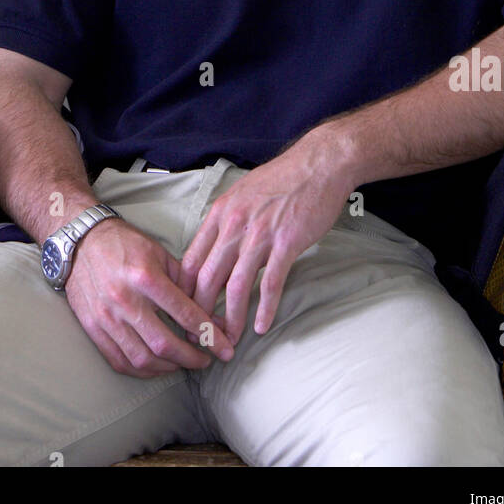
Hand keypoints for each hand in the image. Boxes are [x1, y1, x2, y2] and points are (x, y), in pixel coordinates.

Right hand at [64, 217, 235, 378]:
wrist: (80, 242)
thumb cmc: (124, 243)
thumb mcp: (158, 252)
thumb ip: (184, 281)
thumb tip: (210, 312)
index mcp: (146, 277)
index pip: (184, 314)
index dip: (209, 335)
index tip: (224, 348)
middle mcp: (126, 300)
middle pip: (165, 344)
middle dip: (191, 358)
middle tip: (206, 360)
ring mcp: (107, 318)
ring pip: (143, 359)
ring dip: (168, 368)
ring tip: (183, 363)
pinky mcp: (93, 328)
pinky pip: (119, 361)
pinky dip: (141, 371)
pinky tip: (157, 367)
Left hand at [178, 128, 352, 344]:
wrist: (319, 164)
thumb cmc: (283, 179)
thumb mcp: (242, 193)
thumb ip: (226, 221)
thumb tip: (213, 249)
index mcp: (220, 213)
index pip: (192, 260)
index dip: (185, 292)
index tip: (185, 312)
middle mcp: (235, 224)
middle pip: (208, 277)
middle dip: (201, 312)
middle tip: (202, 335)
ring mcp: (260, 234)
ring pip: (236, 286)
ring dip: (230, 319)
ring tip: (228, 340)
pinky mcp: (287, 242)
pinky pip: (270, 283)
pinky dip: (264, 308)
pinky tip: (261, 326)